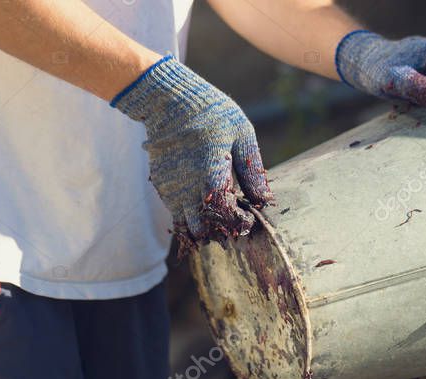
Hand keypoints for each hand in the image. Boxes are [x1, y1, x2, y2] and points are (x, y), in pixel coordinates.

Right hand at [113, 56, 272, 243]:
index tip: (248, 217)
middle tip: (233, 223)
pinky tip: (202, 205)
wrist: (168, 100)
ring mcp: (171, 187)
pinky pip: (175, 211)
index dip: (239, 222)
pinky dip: (188, 214)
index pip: (226, 215)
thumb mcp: (242, 135)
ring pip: (185, 224)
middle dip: (219, 231)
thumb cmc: (212, 114)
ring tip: (218, 219)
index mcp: (212, 175)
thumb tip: (264, 200)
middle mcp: (188, 187)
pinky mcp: (161, 184)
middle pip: (203, 228)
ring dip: (202, 226)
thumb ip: (252, 171)